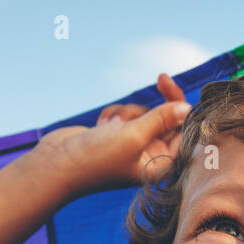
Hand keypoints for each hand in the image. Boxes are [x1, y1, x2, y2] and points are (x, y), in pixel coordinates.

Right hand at [33, 73, 191, 197]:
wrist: (56, 164)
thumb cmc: (97, 157)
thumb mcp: (134, 135)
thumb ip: (162, 119)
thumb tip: (187, 108)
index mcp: (160, 166)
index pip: (184, 135)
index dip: (182, 110)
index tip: (174, 88)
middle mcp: (150, 158)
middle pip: (167, 122)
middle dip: (153, 109)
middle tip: (162, 77)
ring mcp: (133, 147)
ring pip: (144, 116)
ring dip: (129, 113)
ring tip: (111, 126)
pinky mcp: (117, 138)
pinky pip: (126, 117)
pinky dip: (114, 116)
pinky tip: (100, 126)